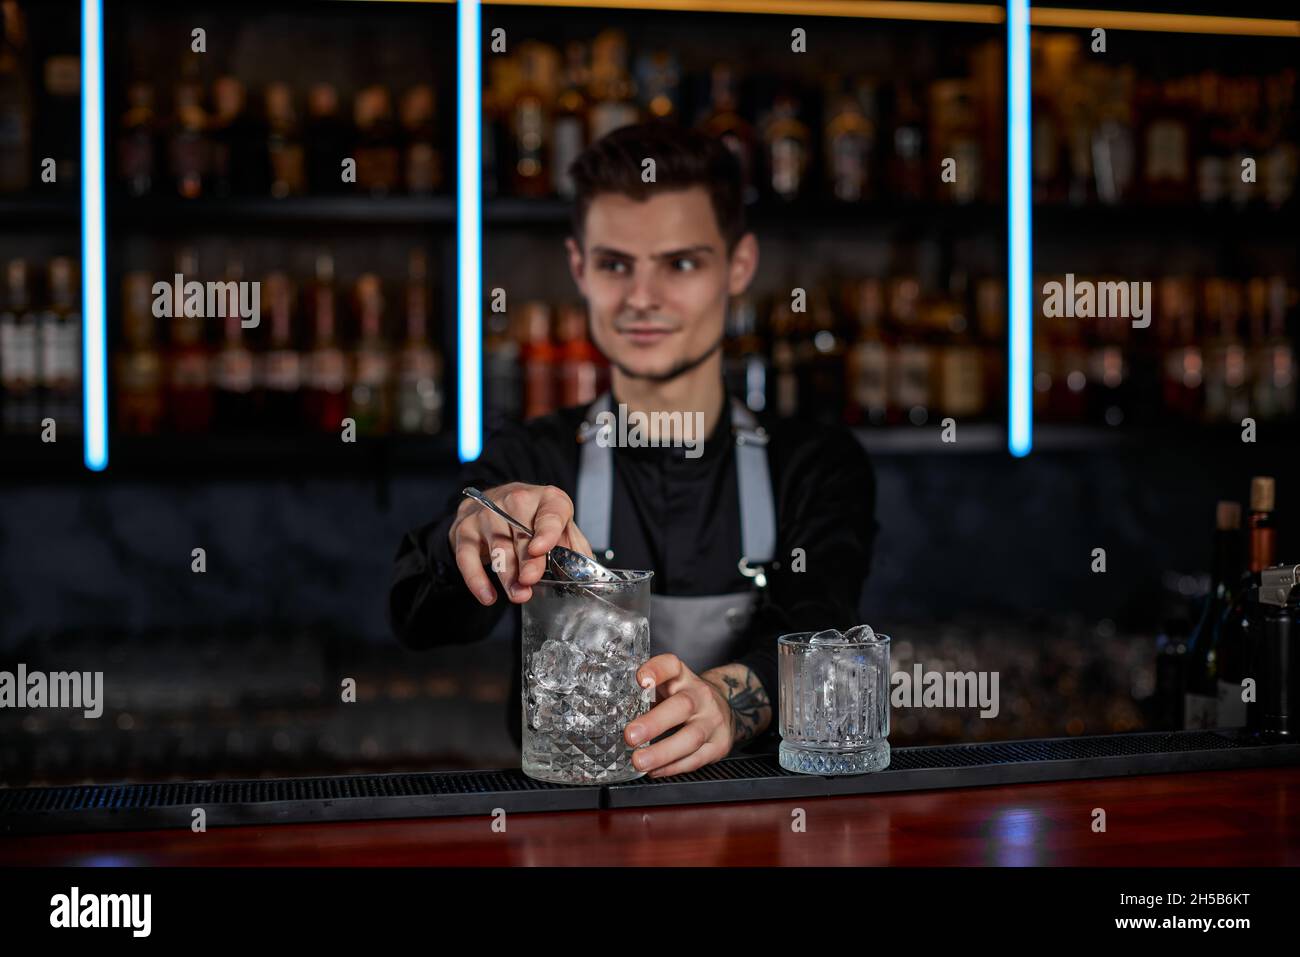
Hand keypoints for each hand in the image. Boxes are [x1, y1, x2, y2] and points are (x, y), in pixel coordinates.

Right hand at [449, 483, 593, 605]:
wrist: (493, 502)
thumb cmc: (532, 518)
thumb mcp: (559, 525)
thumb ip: (572, 545)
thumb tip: (586, 571)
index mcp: (546, 499)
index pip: (550, 512)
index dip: (547, 531)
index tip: (541, 549)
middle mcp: (514, 501)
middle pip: (521, 533)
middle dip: (527, 561)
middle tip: (530, 581)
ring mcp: (487, 514)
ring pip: (497, 547)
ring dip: (507, 575)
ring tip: (517, 594)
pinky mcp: (465, 529)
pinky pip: (467, 557)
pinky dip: (476, 579)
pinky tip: (488, 596)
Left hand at [624, 654, 735, 777]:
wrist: (725, 708)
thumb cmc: (685, 698)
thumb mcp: (668, 687)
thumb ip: (644, 695)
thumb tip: (606, 710)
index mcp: (683, 677)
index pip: (671, 666)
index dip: (656, 671)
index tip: (639, 680)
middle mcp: (700, 696)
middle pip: (681, 706)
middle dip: (654, 723)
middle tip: (630, 736)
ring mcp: (712, 721)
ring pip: (690, 738)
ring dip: (662, 752)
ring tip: (639, 761)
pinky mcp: (719, 744)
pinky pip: (695, 759)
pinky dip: (672, 767)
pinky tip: (655, 770)